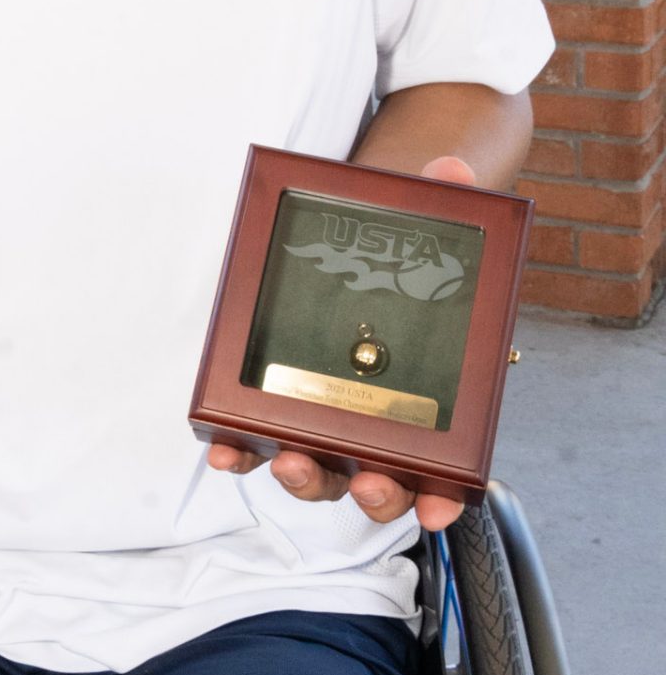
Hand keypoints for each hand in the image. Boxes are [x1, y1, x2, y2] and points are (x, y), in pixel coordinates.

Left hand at [205, 153, 475, 533]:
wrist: (346, 240)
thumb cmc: (390, 251)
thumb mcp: (415, 224)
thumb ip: (437, 200)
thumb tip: (452, 171)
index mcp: (421, 396)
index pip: (439, 464)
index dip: (441, 494)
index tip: (440, 503)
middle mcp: (373, 421)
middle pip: (376, 480)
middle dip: (376, 493)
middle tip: (373, 479)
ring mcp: (320, 418)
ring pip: (319, 471)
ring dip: (308, 479)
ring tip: (292, 461)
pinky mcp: (269, 401)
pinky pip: (254, 440)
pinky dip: (240, 452)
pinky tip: (224, 449)